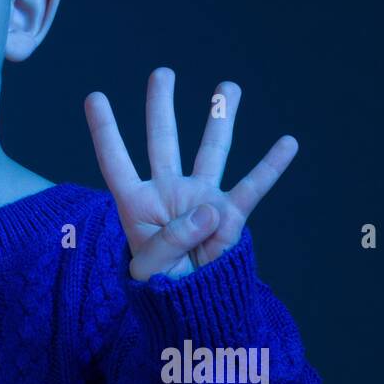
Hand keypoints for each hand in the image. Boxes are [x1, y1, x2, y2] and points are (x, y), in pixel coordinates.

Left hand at [84, 67, 297, 280]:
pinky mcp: (230, 217)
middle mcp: (168, 193)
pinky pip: (252, 187)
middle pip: (163, 141)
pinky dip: (270, 167)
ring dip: (219, 118)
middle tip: (162, 73)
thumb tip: (209, 209)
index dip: (105, 131)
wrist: (193, 309)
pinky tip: (288, 143)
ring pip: (210, 151)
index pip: (116, 161)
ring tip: (228, 87)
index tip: (94, 98)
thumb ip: (172, 241)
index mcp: (136, 204)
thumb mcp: (150, 271)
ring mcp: (201, 200)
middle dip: (161, 106)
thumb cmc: (161, 289)